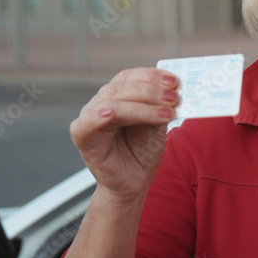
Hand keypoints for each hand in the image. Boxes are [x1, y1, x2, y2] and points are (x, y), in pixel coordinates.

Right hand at [70, 68, 179, 204]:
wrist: (133, 182)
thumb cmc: (143, 152)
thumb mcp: (157, 125)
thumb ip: (162, 106)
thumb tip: (175, 90)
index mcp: (117, 96)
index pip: (129, 76)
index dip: (151, 76)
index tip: (175, 81)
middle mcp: (101, 102)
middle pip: (122, 87)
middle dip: (151, 91)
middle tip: (174, 97)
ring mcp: (89, 118)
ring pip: (112, 102)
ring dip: (142, 105)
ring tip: (166, 113)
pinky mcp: (82, 137)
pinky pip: (87, 122)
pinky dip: (98, 116)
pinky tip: (111, 114)